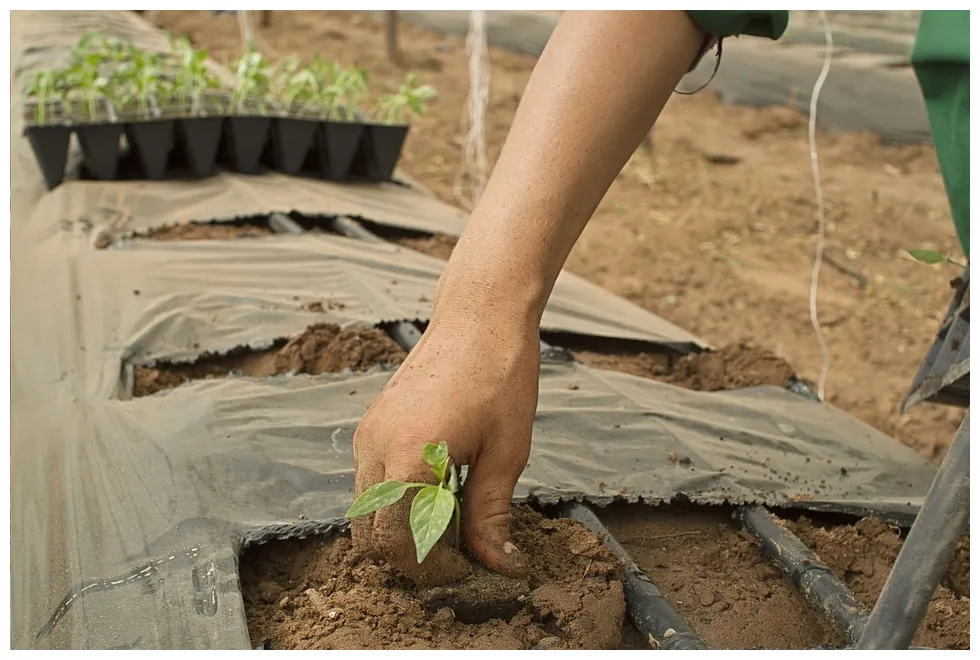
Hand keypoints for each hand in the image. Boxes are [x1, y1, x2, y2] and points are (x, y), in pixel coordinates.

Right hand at [351, 314, 538, 586]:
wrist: (480, 317)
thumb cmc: (500, 377)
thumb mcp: (505, 453)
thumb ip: (490, 515)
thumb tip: (498, 565)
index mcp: (408, 458)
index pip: (397, 545)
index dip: (431, 570)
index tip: (468, 570)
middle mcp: (375, 448)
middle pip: (370, 537)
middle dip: (410, 559)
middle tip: (457, 559)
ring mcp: (367, 435)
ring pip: (365, 512)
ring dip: (399, 532)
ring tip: (450, 527)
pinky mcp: (371, 425)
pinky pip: (369, 483)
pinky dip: (393, 505)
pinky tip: (436, 495)